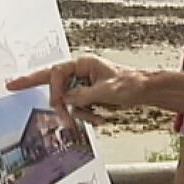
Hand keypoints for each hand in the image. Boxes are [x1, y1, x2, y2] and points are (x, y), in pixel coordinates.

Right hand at [5, 55, 133, 125]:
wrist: (144, 92)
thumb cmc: (132, 84)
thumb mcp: (106, 90)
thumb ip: (83, 95)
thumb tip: (65, 99)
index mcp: (84, 64)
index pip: (56, 72)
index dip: (46, 85)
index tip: (38, 95)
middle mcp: (81, 73)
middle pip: (59, 89)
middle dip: (63, 106)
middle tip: (66, 118)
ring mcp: (84, 85)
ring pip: (68, 102)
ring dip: (78, 114)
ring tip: (93, 118)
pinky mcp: (88, 96)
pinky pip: (78, 108)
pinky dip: (86, 116)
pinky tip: (98, 118)